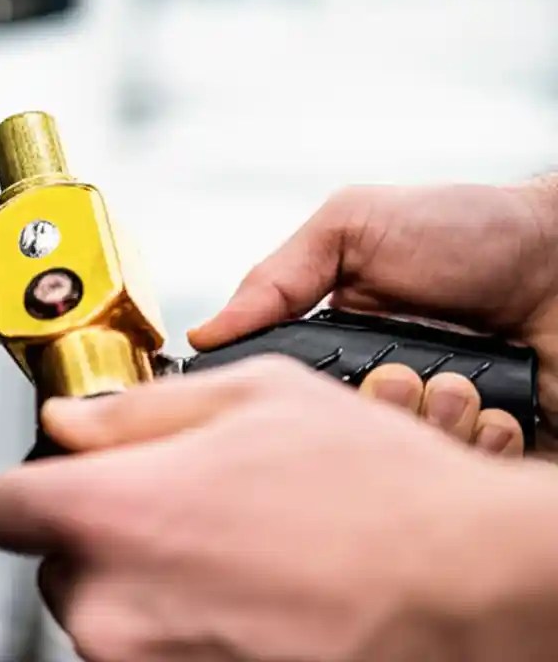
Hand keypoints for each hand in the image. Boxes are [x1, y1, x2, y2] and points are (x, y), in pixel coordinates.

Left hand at [0, 357, 557, 661]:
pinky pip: (152, 653)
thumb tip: (69, 422)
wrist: (468, 585)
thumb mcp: (251, 398)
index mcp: (112, 515)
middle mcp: (114, 605)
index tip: (66, 479)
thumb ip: (135, 412)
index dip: (34, 483)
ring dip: (142, 584)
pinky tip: (245, 595)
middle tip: (176, 509)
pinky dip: (182, 628)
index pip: (0, 506)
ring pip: (103, 617)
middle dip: (98, 534)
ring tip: (228, 551)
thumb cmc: (377, 494)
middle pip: (53, 565)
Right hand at [187, 179, 557, 451]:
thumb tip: (204, 332)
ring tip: (465, 381)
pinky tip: (500, 409)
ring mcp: (436, 429)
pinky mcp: (490, 456)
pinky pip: (471, 478)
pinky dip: (486, 442)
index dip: (292, 404)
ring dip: (435, 421)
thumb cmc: (471, 230)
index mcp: (338, 354)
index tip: (315, 386)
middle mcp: (381, 398)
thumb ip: (276, 276)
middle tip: (400, 375)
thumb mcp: (354, 227)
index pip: (287, 402)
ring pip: (404, 467)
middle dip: (372, 409)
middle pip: (340, 444)